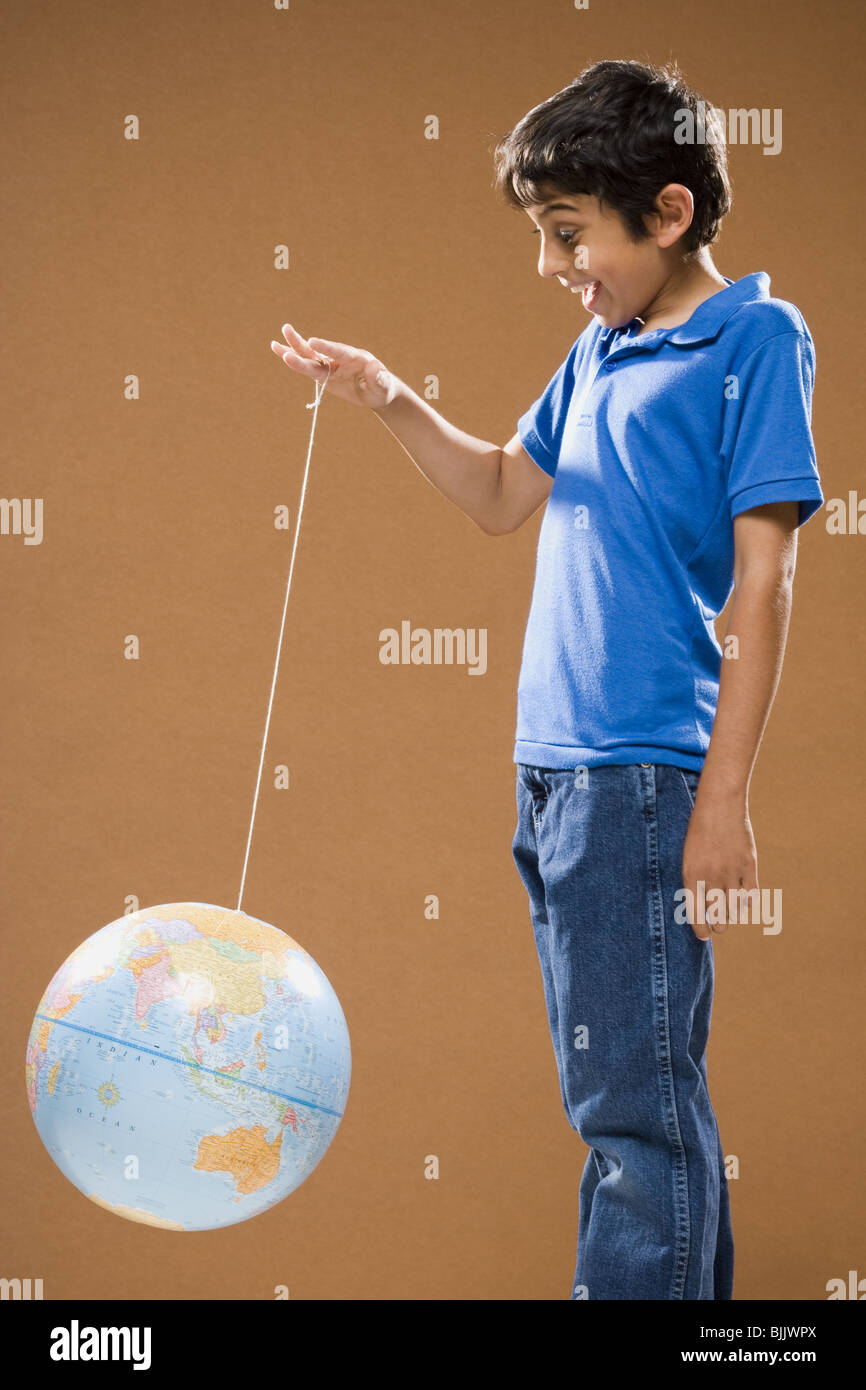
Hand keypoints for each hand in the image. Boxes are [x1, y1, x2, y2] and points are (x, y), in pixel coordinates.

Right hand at [269, 323, 397, 409]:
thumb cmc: (382, 388)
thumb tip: (376, 366)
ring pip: (309, 357)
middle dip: (302, 344)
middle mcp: (339, 358)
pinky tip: (279, 351)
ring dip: (293, 349)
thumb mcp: (383, 385)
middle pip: (318, 351)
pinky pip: (307, 366)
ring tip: (274, 344)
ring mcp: (330, 364)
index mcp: (354, 357)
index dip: (325, 347)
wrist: (377, 390)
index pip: (338, 351)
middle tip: (286, 330)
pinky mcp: (324, 372)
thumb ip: (379, 377)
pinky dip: (294, 360)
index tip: (312, 341)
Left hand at [681, 795, 757, 940]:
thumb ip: (695, 880)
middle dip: (718, 925)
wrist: (719, 805)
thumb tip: (702, 907)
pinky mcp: (749, 865)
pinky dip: (746, 901)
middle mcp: (711, 876)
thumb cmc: (699, 831)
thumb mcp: (689, 856)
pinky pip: (750, 895)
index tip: (704, 936)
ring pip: (734, 908)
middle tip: (718, 925)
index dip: (700, 929)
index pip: (696, 912)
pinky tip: (741, 898)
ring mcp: (732, 871)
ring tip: (728, 913)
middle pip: (717, 915)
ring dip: (731, 914)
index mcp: (691, 874)